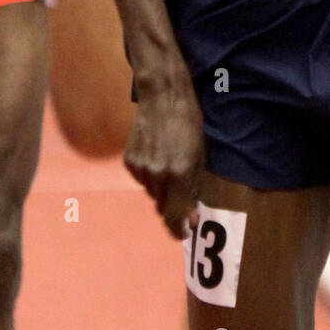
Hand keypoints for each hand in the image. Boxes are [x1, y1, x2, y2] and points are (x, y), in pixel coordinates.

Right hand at [125, 74, 204, 237]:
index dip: (178, 229)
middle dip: (173, 204)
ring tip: (169, 163)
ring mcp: (141, 168)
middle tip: (181, 187)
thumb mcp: (200, 156)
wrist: (163, 97)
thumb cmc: (189, 123)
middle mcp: (157, 175)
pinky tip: (156, 155)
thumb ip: (193, 189)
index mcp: (179, 174)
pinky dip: (149, 174)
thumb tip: (190, 220)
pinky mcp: (129, 161)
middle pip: (163, 207)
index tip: (184, 232)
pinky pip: (142, 179)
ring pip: (152, 193)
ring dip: (161, 188)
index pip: (174, 216)